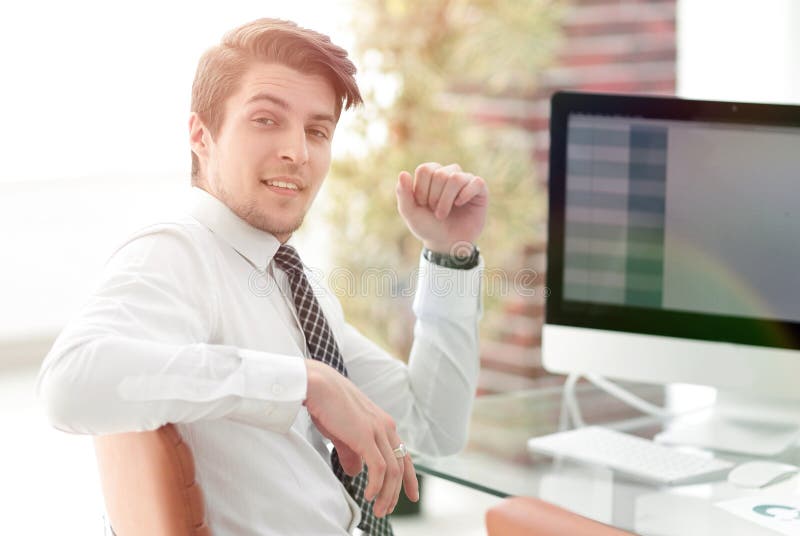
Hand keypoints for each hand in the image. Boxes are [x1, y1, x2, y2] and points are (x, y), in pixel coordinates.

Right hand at [304, 360, 418, 516]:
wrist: (317, 386)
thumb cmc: (328, 406)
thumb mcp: (344, 432)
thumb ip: (352, 452)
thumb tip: (355, 471)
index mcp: (384, 424)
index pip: (403, 455)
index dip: (409, 477)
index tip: (411, 495)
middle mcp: (386, 427)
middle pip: (401, 465)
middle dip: (397, 492)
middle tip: (387, 510)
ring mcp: (378, 430)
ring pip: (392, 470)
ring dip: (387, 494)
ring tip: (378, 510)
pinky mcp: (366, 435)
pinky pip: (379, 467)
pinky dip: (377, 485)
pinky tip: (369, 496)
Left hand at [396, 162, 487, 253]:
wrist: (446, 244)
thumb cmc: (428, 226)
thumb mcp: (410, 213)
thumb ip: (403, 194)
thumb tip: (403, 173)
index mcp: (431, 175)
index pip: (425, 169)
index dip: (421, 189)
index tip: (422, 205)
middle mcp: (449, 173)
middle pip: (440, 174)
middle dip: (434, 197)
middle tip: (435, 212)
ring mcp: (465, 181)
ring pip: (456, 178)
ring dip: (446, 200)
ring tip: (443, 214)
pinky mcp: (480, 190)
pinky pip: (476, 182)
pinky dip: (466, 194)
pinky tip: (459, 204)